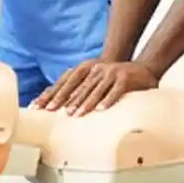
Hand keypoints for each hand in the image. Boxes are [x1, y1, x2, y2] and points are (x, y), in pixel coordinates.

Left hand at [31, 59, 158, 116]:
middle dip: (65, 99)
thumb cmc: (114, 78)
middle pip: (78, 86)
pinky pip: (114, 91)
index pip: (65, 82)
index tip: (40, 106)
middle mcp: (96, 69)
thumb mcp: (95, 78)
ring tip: (76, 114)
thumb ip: (81, 87)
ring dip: (84, 102)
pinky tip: (101, 110)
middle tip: (54, 112)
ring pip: (94, 89)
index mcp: (86, 69)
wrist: (143, 68)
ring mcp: (111, 73)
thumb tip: (60, 105)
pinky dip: (107, 100)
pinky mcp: (125, 79)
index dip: (53, 93)